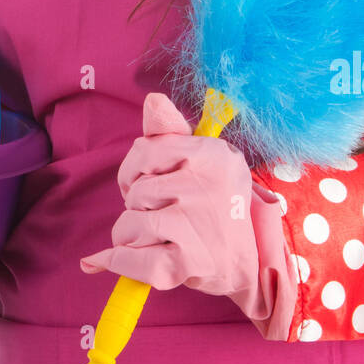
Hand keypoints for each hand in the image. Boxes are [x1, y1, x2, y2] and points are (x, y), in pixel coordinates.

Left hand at [80, 91, 275, 312]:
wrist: (248, 264)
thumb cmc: (216, 207)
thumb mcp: (202, 162)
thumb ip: (171, 132)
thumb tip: (152, 100)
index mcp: (213, 154)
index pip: (144, 149)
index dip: (133, 170)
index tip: (143, 183)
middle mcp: (209, 186)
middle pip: (136, 189)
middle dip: (135, 205)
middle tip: (157, 214)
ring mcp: (201, 225)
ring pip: (131, 223)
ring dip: (128, 235)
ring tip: (151, 238)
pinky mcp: (191, 262)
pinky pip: (135, 260)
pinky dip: (119, 262)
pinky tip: (115, 259)